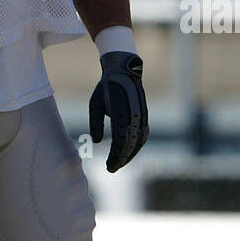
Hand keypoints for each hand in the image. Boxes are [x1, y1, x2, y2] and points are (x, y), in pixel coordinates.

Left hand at [88, 51, 148, 171]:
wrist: (124, 71)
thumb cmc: (106, 88)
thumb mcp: (95, 104)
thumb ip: (95, 123)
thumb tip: (95, 141)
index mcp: (122, 112)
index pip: (120, 140)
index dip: (115, 156)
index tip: (108, 167)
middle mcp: (135, 115)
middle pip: (131, 144)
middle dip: (122, 159)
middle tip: (111, 169)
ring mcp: (142, 115)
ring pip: (139, 141)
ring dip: (130, 155)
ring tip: (119, 164)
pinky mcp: (144, 116)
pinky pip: (143, 135)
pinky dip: (137, 146)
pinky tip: (128, 153)